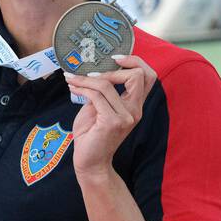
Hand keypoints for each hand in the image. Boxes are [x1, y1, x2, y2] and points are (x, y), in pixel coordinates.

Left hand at [64, 54, 157, 179]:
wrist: (89, 162)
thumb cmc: (92, 134)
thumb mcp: (98, 108)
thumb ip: (102, 92)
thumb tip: (92, 70)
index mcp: (135, 105)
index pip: (148, 76)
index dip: (135, 62)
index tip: (114, 58)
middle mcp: (135, 110)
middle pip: (138, 75)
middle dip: (112, 69)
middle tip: (90, 72)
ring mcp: (125, 117)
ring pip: (108, 85)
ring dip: (86, 79)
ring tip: (72, 78)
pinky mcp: (112, 123)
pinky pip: (96, 97)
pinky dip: (82, 88)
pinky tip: (72, 88)